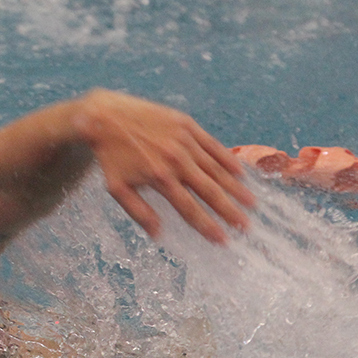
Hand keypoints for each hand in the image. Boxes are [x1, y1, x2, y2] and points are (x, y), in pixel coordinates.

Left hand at [70, 89, 254, 243]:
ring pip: (216, 168)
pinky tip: (240, 173)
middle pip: (209, 191)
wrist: (105, 117)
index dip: (207, 226)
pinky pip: (213, 145)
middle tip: (246, 227)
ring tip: (251, 203)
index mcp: (160, 178)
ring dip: (235, 187)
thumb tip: (158, 235)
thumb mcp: (117, 189)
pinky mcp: (187, 125)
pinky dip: (228, 159)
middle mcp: (176, 160)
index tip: (223, 240)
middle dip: (229, 211)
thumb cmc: (111, 157)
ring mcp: (184, 140)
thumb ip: (139, 212)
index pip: (190, 208)